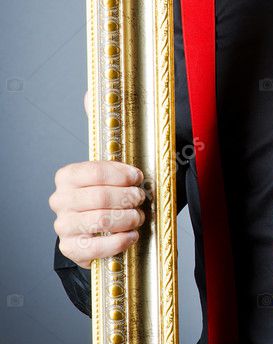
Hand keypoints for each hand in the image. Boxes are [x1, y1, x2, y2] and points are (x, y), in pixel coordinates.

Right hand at [48, 89, 146, 268]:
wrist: (100, 227)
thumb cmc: (111, 191)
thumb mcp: (111, 160)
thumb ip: (103, 129)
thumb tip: (92, 93)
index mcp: (68, 175)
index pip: (94, 171)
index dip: (122, 175)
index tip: (140, 177)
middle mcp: (60, 200)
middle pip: (98, 198)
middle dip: (128, 198)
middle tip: (142, 199)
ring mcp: (63, 226)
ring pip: (98, 222)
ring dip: (126, 219)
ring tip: (139, 217)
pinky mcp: (72, 249)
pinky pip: (95, 248)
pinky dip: (118, 242)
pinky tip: (132, 236)